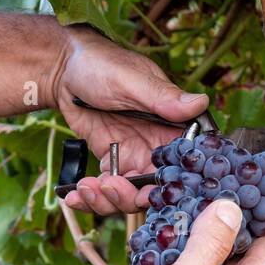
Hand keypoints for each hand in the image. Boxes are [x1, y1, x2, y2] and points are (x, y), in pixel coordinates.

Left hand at [47, 26, 207, 215]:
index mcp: (172, 125)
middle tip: (110, 186)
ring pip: (130, 195)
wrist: (64, 69)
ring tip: (87, 188)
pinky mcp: (111, 162)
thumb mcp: (132, 80)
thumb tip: (201, 102)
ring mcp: (133, 157)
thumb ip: (163, 97)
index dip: (170, 184)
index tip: (149, 189)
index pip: (183, 164)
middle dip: (132, 197)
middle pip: (155, 189)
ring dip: (108, 200)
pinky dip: (90, 198)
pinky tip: (74, 196)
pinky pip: (106, 189)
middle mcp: (156, 146)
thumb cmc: (101, 64)